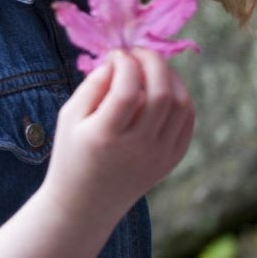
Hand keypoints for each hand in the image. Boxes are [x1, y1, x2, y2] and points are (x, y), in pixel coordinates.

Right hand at [42, 48, 194, 218]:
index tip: (116, 54)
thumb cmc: (72, 154)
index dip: (124, 63)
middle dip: (152, 62)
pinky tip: (163, 89)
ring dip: (170, 77)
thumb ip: (93, 85)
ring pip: (181, 105)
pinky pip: (187, 121)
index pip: (126, 89)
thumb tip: (120, 59)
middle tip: (138, 53)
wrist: (87, 204)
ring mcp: (159, 156)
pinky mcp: (171, 160)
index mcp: (106, 136)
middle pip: (161, 93)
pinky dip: (180, 98)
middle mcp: (137, 147)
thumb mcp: (69, 117)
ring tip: (151, 69)